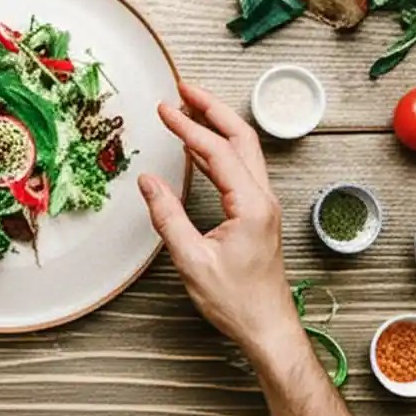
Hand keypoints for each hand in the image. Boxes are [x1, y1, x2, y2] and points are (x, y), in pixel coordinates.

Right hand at [138, 82, 301, 362]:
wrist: (267, 326)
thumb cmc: (235, 301)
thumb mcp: (192, 260)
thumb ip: (168, 217)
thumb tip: (148, 182)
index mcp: (250, 205)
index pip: (217, 150)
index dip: (188, 126)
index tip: (163, 109)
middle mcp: (262, 198)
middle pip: (241, 136)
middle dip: (212, 108)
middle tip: (184, 89)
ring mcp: (262, 205)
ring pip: (244, 150)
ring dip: (218, 125)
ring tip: (188, 109)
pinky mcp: (257, 215)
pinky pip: (240, 170)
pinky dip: (218, 151)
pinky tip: (198, 150)